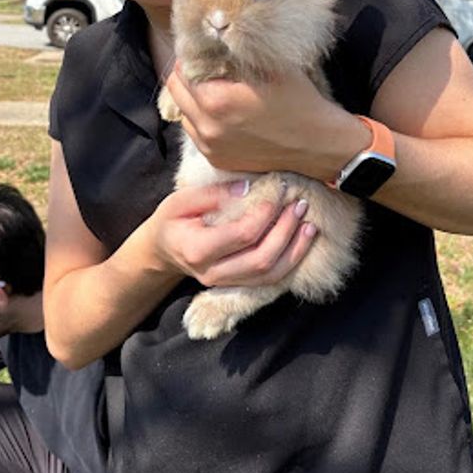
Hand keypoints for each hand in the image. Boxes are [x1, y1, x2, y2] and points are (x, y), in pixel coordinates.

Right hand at [145, 180, 316, 287]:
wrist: (164, 249)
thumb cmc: (173, 219)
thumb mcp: (182, 199)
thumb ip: (214, 194)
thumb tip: (249, 187)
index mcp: (197, 249)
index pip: (242, 234)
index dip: (266, 212)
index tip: (279, 188)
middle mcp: (212, 273)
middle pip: (260, 260)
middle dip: (286, 231)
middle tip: (300, 204)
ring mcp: (226, 283)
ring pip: (269, 276)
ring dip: (294, 249)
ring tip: (309, 223)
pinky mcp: (237, 285)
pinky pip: (270, 280)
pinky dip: (291, 260)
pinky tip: (303, 239)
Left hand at [164, 64, 353, 178]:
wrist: (319, 145)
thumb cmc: (299, 101)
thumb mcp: (272, 66)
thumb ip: (239, 49)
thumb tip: (216, 30)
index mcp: (217, 101)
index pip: (183, 71)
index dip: (190, 56)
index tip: (202, 49)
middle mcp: (207, 128)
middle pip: (177, 93)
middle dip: (186, 76)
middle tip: (203, 65)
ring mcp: (211, 148)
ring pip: (184, 115)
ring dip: (192, 99)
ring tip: (212, 89)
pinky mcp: (219, 161)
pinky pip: (197, 134)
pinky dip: (202, 120)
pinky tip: (221, 112)